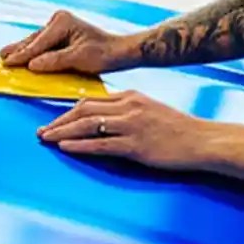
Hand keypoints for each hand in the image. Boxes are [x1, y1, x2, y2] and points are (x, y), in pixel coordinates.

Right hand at [0, 10, 138, 74]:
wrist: (119, 52)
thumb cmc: (103, 54)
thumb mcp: (79, 59)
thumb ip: (54, 61)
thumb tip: (32, 65)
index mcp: (62, 22)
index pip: (38, 43)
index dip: (22, 55)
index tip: (8, 63)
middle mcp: (59, 20)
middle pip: (34, 40)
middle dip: (18, 50)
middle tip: (1, 58)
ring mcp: (60, 26)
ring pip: (36, 41)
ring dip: (23, 50)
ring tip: (6, 57)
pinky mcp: (61, 34)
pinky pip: (42, 44)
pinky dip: (33, 52)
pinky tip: (22, 57)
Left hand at [37, 90, 213, 170]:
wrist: (201, 141)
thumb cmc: (178, 129)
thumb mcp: (150, 110)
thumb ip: (127, 111)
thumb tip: (103, 118)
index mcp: (130, 97)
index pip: (90, 100)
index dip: (68, 111)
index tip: (53, 120)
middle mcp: (128, 107)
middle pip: (83, 110)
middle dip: (59, 121)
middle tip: (41, 131)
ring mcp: (131, 125)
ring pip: (87, 125)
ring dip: (63, 132)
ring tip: (46, 138)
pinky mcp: (136, 145)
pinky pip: (101, 144)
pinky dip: (80, 145)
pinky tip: (65, 147)